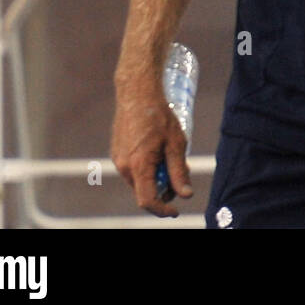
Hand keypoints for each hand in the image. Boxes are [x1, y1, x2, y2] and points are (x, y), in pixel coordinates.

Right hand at [111, 86, 191, 216]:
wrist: (137, 93)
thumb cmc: (159, 116)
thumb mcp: (176, 143)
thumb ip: (179, 171)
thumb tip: (186, 195)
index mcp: (138, 166)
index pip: (147, 200)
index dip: (162, 210)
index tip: (176, 211)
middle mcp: (124, 166)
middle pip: (145, 191)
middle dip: (165, 189)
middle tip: (183, 173)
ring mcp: (118, 160)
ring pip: (140, 181)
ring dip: (158, 177)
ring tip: (173, 157)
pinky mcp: (118, 153)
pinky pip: (135, 170)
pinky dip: (148, 168)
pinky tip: (160, 152)